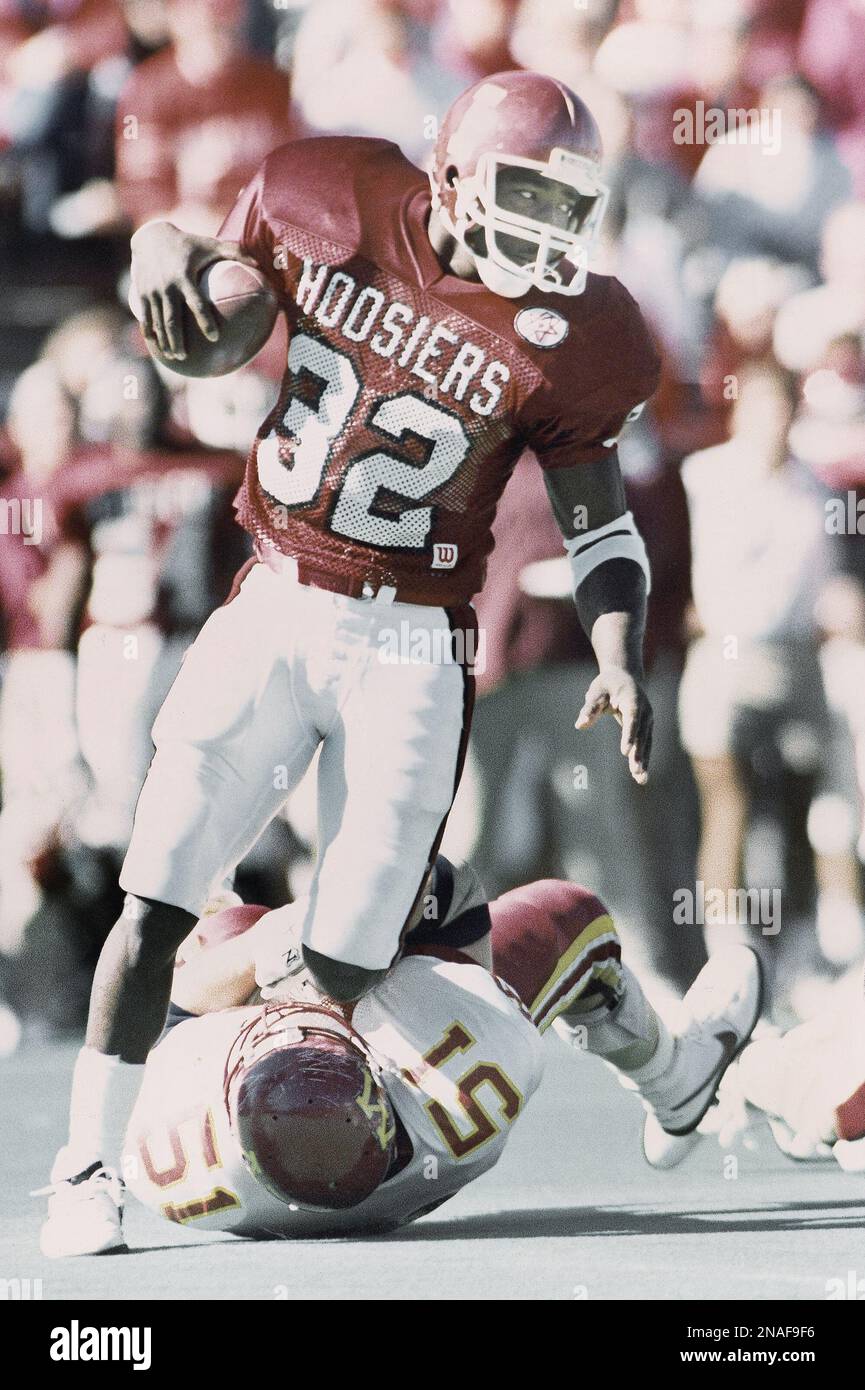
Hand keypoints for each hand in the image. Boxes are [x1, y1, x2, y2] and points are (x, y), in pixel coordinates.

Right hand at [129, 222, 258, 360]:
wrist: (151, 237)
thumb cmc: (188, 244)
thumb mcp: (210, 244)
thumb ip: (234, 252)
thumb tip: (258, 264)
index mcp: (184, 277)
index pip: (196, 303)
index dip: (205, 320)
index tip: (215, 338)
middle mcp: (166, 286)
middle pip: (172, 320)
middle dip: (177, 340)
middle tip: (185, 356)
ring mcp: (151, 290)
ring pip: (157, 321)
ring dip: (164, 341)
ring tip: (173, 356)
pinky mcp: (140, 292)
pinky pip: (144, 316)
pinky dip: (149, 331)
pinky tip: (155, 344)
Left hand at [575, 666, 652, 783]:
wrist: (625, 677)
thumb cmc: (607, 685)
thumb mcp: (596, 692)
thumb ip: (590, 708)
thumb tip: (580, 724)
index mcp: (633, 700)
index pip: (632, 719)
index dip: (629, 736)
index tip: (625, 752)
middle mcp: (645, 711)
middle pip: (642, 735)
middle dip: (639, 754)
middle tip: (636, 771)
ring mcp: (648, 721)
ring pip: (646, 743)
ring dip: (643, 761)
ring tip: (641, 779)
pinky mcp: (646, 729)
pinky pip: (645, 746)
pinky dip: (643, 759)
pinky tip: (640, 776)